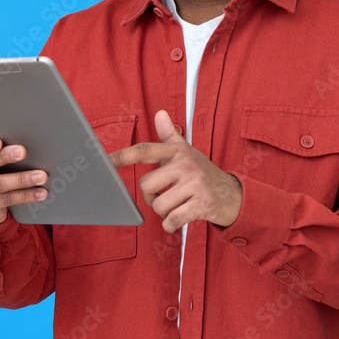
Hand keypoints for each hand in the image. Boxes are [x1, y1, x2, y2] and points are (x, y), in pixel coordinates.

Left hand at [109, 110, 241, 232]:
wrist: (233, 195)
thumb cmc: (202, 173)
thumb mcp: (187, 152)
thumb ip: (169, 136)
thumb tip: (160, 114)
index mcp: (178, 151)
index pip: (145, 151)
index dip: (123, 156)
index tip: (105, 161)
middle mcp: (186, 164)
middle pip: (146, 185)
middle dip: (151, 196)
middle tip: (165, 195)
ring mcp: (195, 184)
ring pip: (158, 205)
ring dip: (163, 211)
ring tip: (177, 205)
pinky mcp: (202, 204)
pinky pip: (172, 219)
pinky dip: (171, 225)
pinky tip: (180, 219)